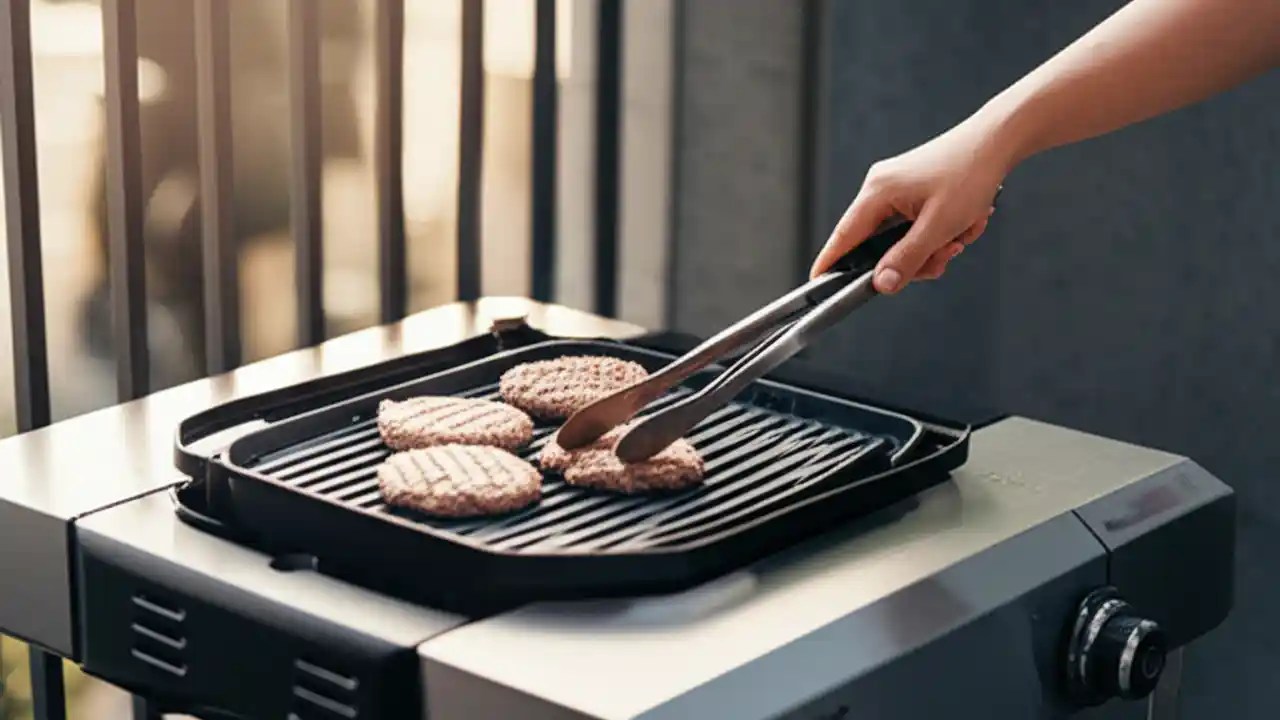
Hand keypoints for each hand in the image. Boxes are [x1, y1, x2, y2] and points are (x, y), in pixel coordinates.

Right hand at [809, 119, 1010, 292]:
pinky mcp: (913, 190)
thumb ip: (908, 258)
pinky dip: (941, 232)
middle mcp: (881, 189)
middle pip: (879, 245)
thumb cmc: (971, 172)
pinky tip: (964, 222)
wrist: (997, 139)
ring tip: (962, 234)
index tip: (818, 283)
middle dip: (915, 257)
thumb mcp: (940, 226)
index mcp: (878, 192)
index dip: (831, 263)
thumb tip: (882, 284)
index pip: (844, 236)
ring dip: (934, 245)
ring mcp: (897, 189)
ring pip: (903, 239)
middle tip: (945, 255)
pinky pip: (918, 226)